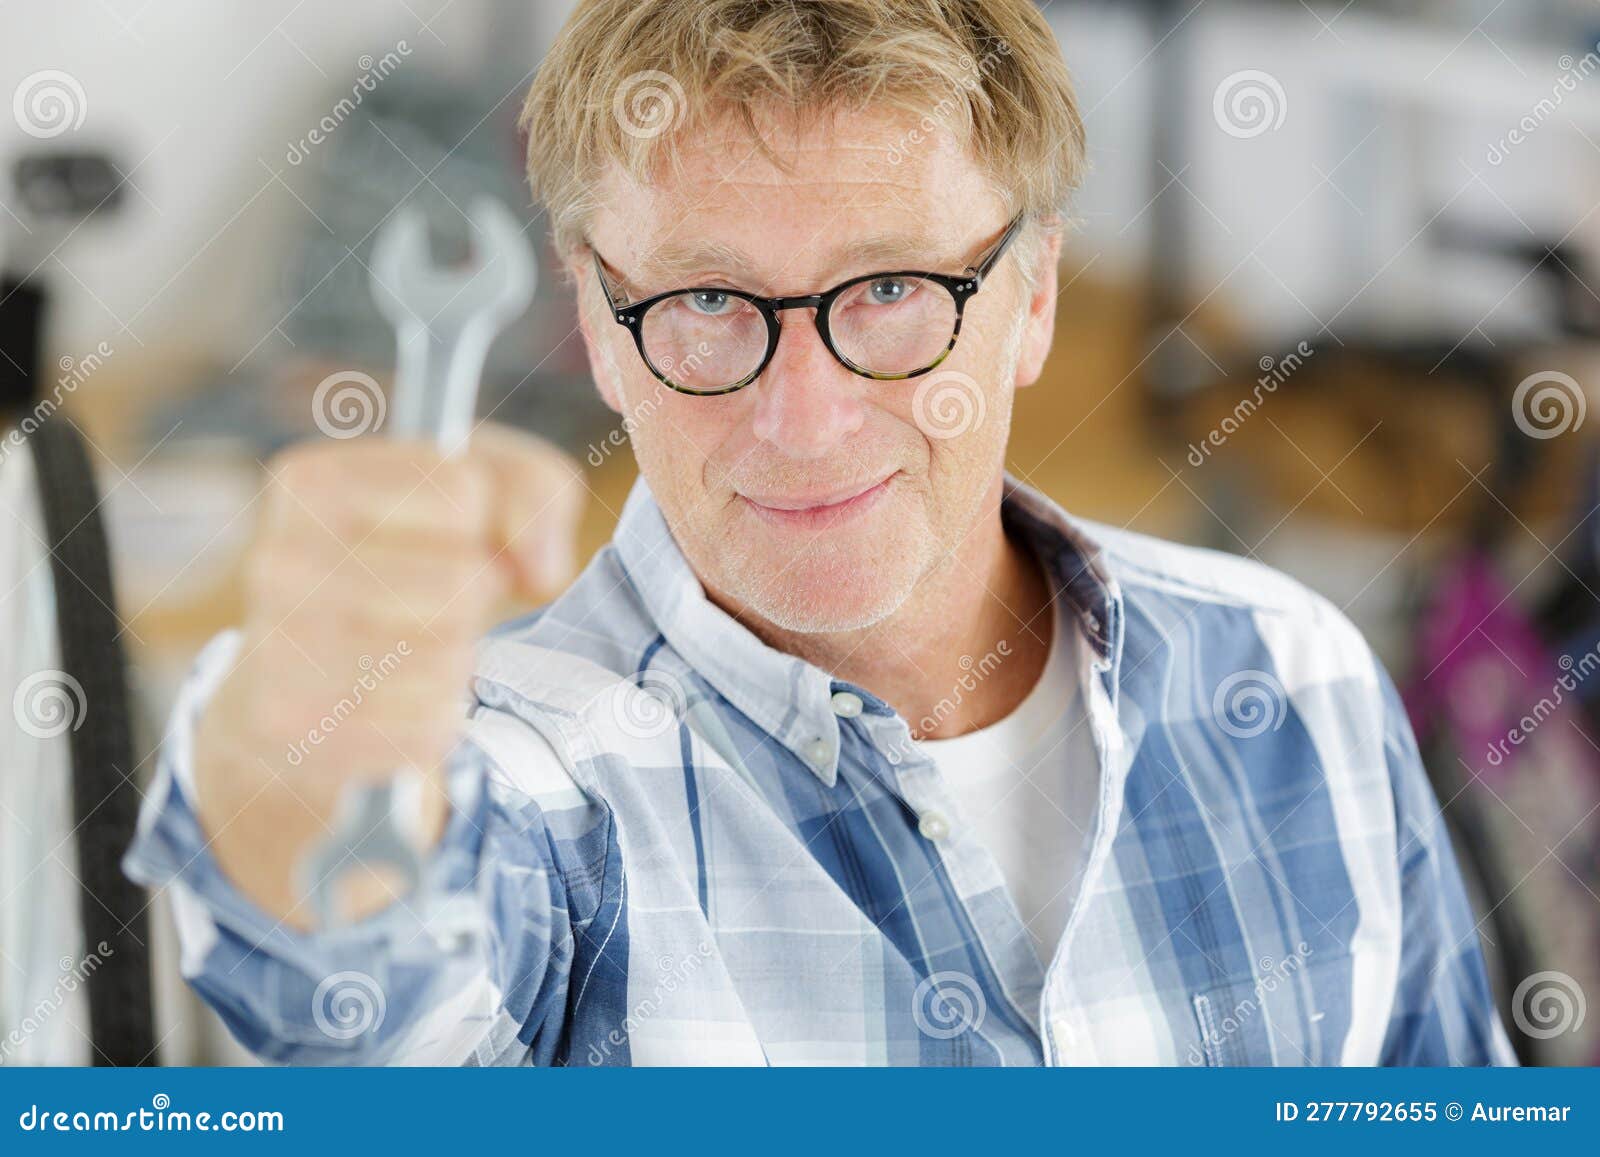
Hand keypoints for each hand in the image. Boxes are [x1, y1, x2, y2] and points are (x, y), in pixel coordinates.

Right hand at [192, 423, 582, 927]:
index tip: (480, 544)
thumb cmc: (395, 594)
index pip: (462, 483)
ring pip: (446, 657)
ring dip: (455, 673)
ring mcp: (275, 650)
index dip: (499, 522)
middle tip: (440, 617)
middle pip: (461, 580)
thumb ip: (530, 489)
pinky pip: (423, 728)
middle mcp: (275, 558)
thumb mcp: (466, 512)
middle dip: (477, 609)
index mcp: (309, 481)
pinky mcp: (292, 738)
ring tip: (410, 666)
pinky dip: (433, 729)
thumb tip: (545, 554)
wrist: (295, 724)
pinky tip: (396, 715)